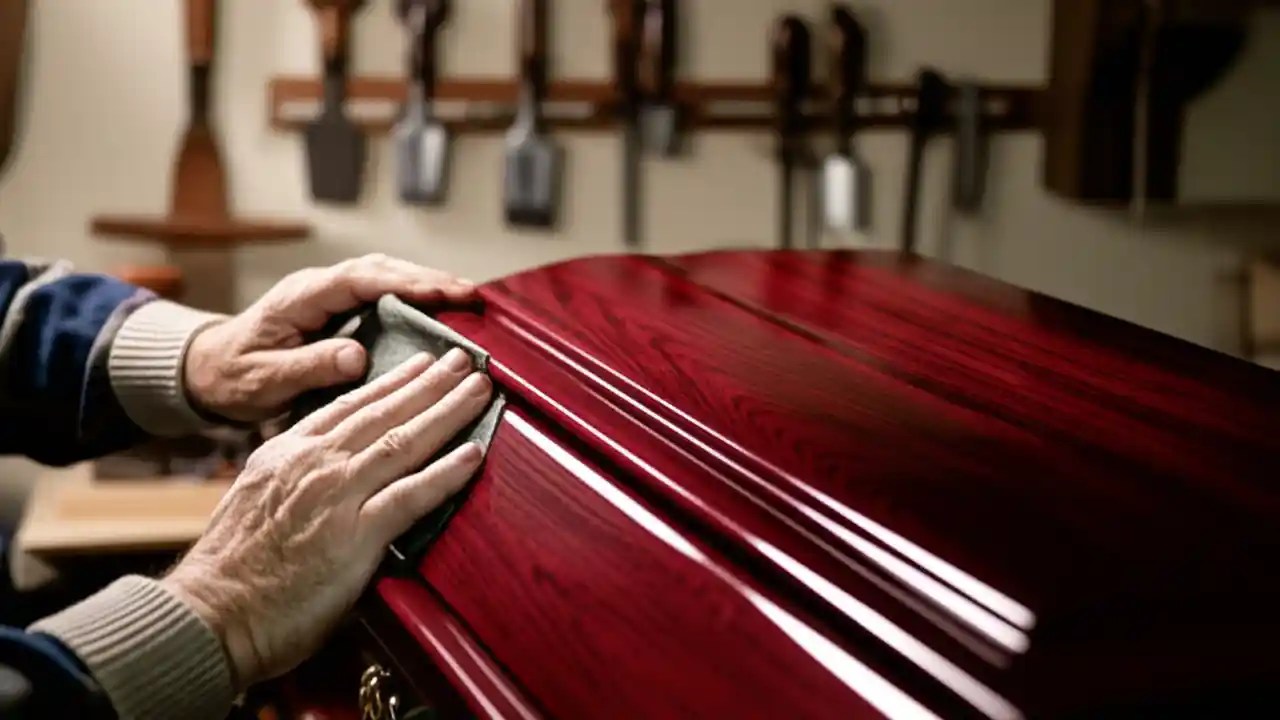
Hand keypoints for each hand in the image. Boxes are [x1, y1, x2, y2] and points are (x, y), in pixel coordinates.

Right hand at [162, 348, 493, 687]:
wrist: (208, 615)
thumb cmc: (231, 572)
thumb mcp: (257, 500)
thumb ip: (294, 480)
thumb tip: (325, 478)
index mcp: (286, 452)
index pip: (348, 405)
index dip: (391, 382)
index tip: (420, 365)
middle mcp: (313, 462)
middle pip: (383, 411)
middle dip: (430, 382)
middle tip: (466, 361)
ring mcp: (335, 495)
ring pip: (403, 440)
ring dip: (449, 411)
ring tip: (480, 391)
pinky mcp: (355, 536)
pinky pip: (411, 495)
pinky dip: (446, 473)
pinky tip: (474, 454)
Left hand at [185, 254, 476, 421]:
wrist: (208, 370)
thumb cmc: (232, 377)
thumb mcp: (263, 380)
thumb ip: (307, 368)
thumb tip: (355, 356)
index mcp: (301, 297)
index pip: (360, 280)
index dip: (404, 284)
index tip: (443, 293)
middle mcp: (318, 286)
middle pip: (381, 270)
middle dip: (428, 278)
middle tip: (472, 294)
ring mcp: (329, 294)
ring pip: (385, 276)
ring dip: (425, 283)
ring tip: (468, 298)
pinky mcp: (338, 307)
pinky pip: (381, 293)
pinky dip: (413, 295)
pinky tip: (441, 309)